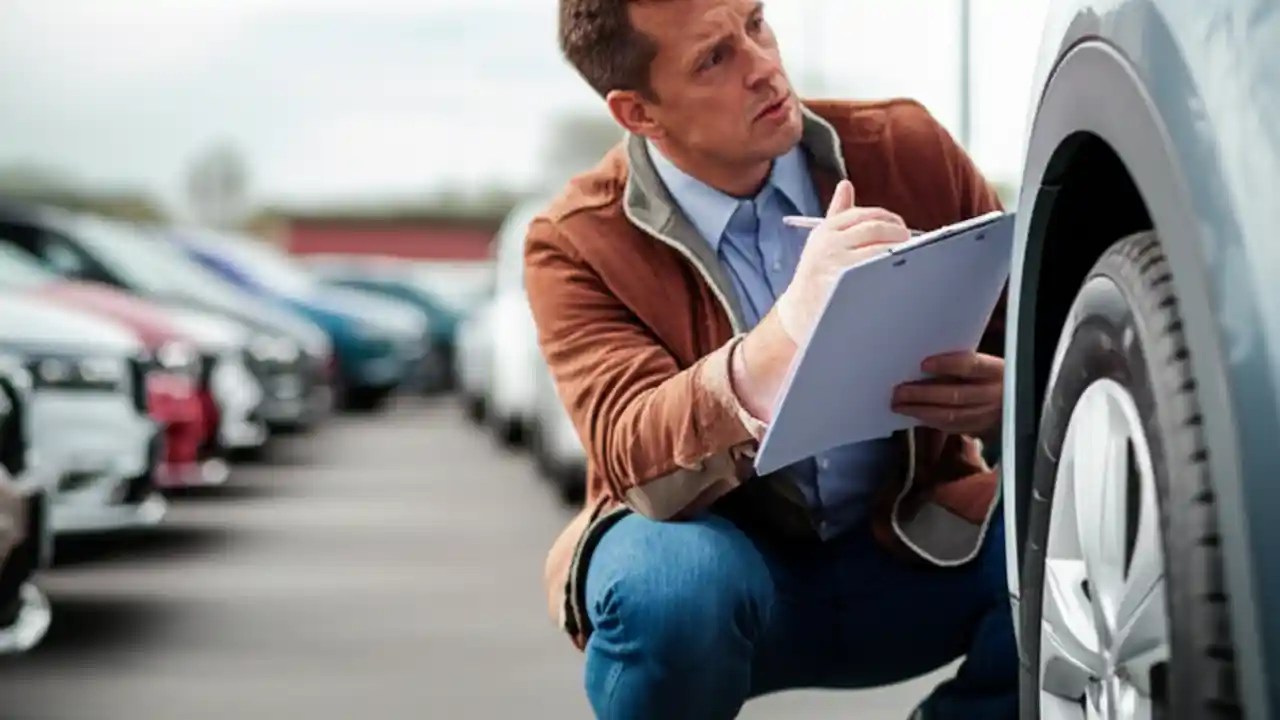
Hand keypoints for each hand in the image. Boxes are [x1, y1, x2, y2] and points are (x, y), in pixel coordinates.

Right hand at [774, 180, 911, 342]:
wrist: (797, 316)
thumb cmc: (815, 277)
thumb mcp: (820, 242)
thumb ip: (837, 214)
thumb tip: (846, 184)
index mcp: (826, 230)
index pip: (865, 214)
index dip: (889, 219)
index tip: (901, 229)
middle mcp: (829, 243)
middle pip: (875, 228)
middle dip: (898, 234)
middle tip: (910, 245)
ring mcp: (837, 264)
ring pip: (880, 249)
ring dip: (900, 252)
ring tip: (910, 260)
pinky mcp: (845, 285)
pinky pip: (878, 272)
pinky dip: (892, 271)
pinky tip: (900, 276)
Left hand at [892, 352, 1003, 433]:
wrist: (1020, 400)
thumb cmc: (995, 376)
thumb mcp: (987, 365)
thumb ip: (964, 364)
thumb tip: (925, 364)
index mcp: (998, 371)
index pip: (971, 366)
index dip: (947, 365)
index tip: (923, 364)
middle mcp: (996, 395)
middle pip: (956, 395)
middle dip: (923, 394)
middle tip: (898, 392)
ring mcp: (990, 416)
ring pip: (952, 416)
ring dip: (921, 411)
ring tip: (899, 406)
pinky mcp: (982, 430)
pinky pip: (953, 428)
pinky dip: (931, 422)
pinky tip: (915, 416)